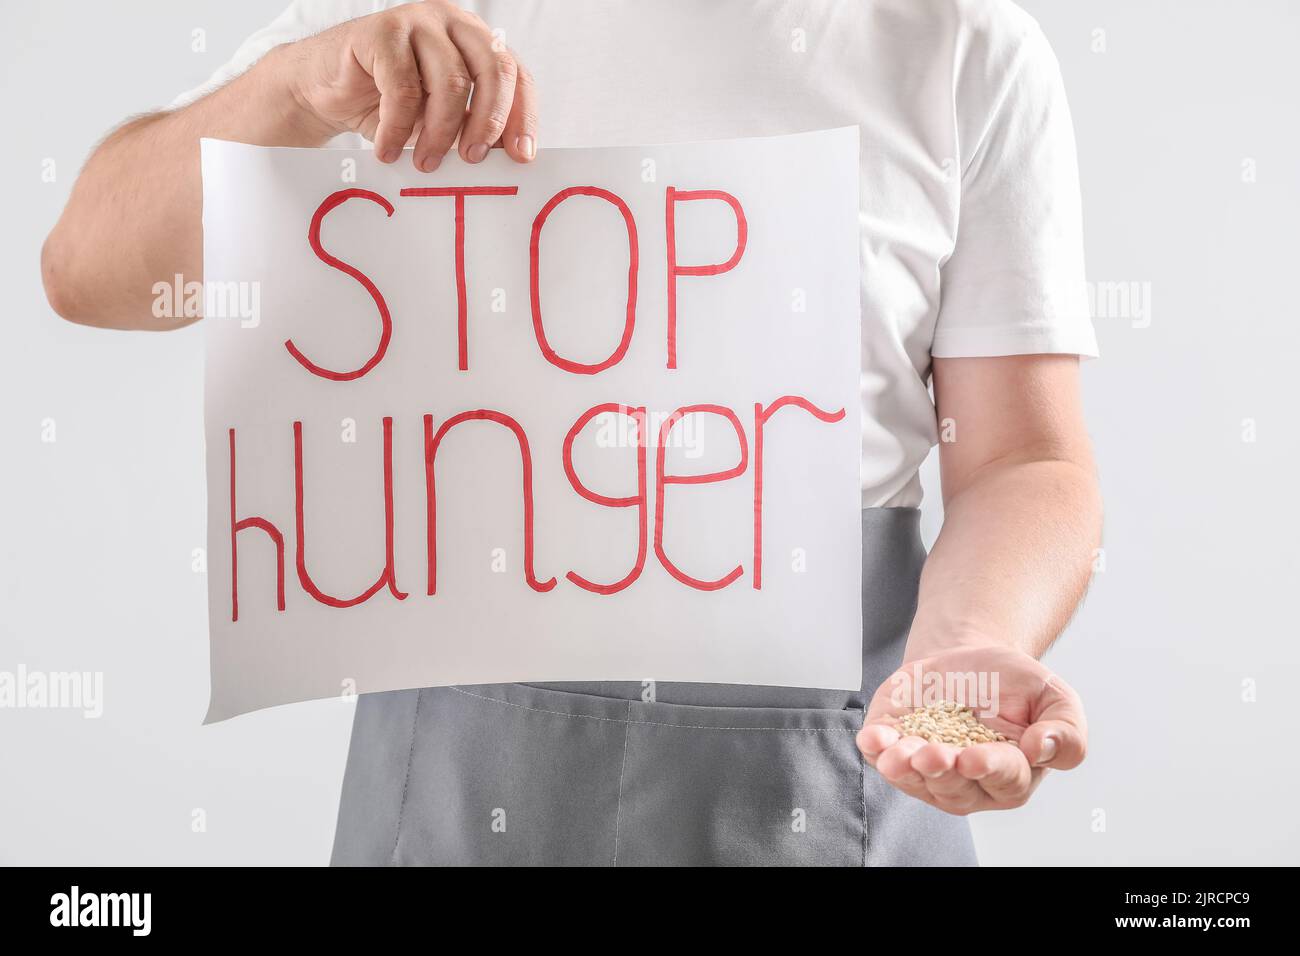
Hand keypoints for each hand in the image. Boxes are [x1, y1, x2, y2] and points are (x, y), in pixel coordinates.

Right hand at [281, 0, 536, 169]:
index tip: (521, 156)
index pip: (516, 75)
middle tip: (473, 159)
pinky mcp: (381, 32)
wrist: (324, 89)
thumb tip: (506, 159)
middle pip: (494, 69)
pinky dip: (398, 128)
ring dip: (440, 133)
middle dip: (489, 121)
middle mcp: (453, 24)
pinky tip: (389, 150)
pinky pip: (403, 89)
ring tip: (425, 163)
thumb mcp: (440, 120)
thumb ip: (471, 129)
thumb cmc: (387, 104)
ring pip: (451, 82)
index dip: (522, 117)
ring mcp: (418, 22)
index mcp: (476, 42)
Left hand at [856, 644, 1086, 813]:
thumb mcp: (1054, 697)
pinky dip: (875, 748)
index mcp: (1012, 775)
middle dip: (942, 772)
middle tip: (933, 754)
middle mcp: (967, 782)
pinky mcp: (894, 747)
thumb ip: (1064, 730)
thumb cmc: (1014, 685)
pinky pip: (881, 756)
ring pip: (914, 779)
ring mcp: (926, 770)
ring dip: (904, 768)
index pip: (1003, 780)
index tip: (974, 757)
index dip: (988, 769)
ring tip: (900, 753)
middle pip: (954, 787)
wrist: (969, 659)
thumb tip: (1042, 748)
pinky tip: (873, 739)